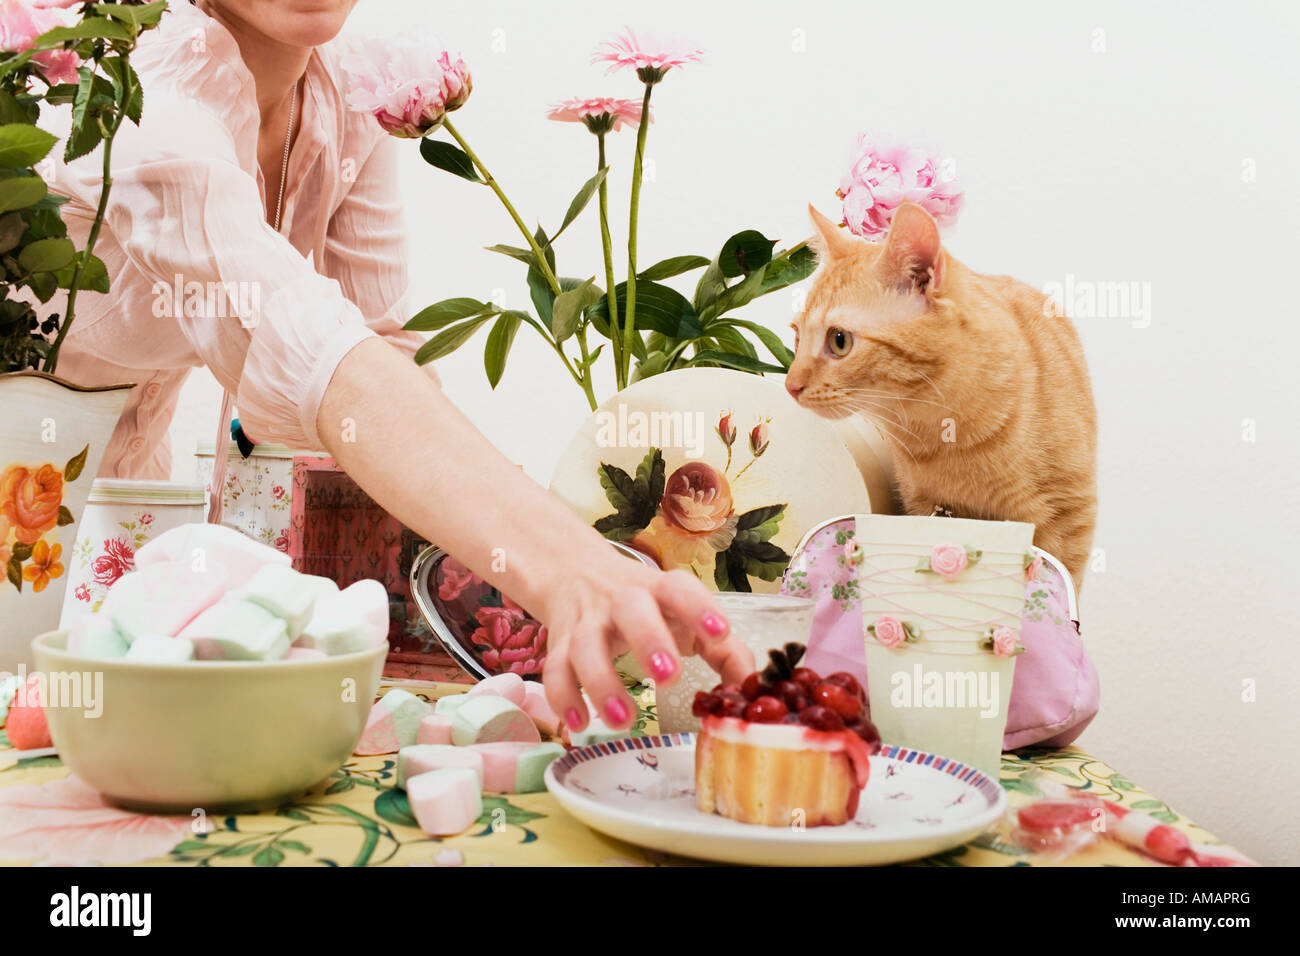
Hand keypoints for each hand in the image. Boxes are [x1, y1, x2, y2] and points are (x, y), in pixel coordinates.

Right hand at [541, 557, 754, 731]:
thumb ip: (724, 651)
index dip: (700, 609)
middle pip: (631, 610)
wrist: (577, 574)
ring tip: (623, 720)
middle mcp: (622, 600)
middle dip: (649, 641)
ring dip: (601, 682)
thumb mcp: (686, 618)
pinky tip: (579, 723)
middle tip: (668, 677)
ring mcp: (587, 621)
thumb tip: (753, 690)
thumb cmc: (648, 607)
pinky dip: (563, 697)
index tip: (720, 634)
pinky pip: (554, 670)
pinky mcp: (559, 643)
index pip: (680, 589)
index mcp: (660, 591)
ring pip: (585, 644)